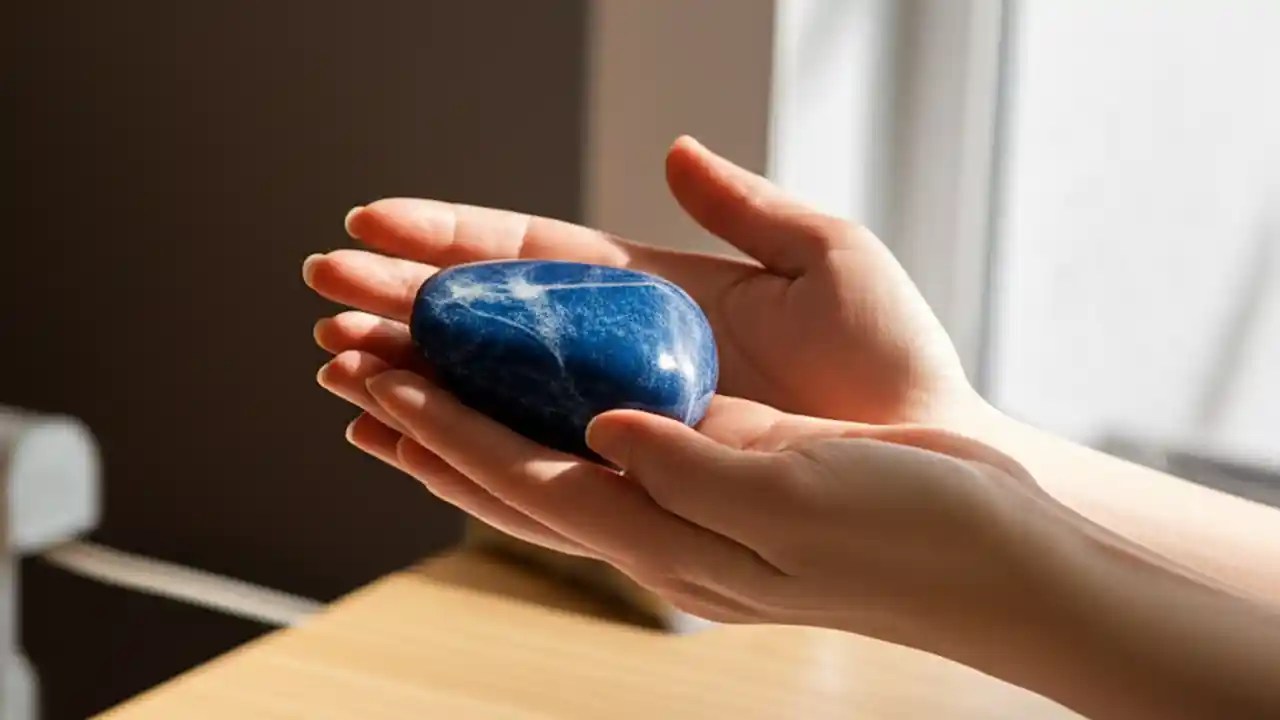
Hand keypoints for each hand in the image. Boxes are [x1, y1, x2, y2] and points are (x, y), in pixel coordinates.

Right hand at [304, 136, 974, 425]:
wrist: (933, 455)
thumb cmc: (891, 359)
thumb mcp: (825, 255)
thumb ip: (744, 205)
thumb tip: (674, 148)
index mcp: (654, 297)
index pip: (531, 260)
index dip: (450, 238)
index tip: (373, 220)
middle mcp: (623, 362)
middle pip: (492, 327)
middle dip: (403, 304)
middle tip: (322, 291)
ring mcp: (625, 423)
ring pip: (496, 396)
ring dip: (412, 375)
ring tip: (336, 357)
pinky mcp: (640, 481)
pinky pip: (535, 467)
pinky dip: (462, 451)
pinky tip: (396, 438)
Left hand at [318, 349, 1047, 650]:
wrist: (997, 561)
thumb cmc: (917, 531)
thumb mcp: (804, 496)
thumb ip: (697, 470)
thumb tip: (604, 432)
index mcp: (679, 535)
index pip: (530, 475)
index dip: (447, 424)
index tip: (378, 371)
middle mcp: (667, 534)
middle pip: (514, 479)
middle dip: (427, 424)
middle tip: (352, 365)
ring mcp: (691, 519)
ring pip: (547, 476)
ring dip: (465, 433)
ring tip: (395, 398)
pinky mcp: (723, 493)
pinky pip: (605, 465)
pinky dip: (542, 437)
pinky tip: (526, 416)